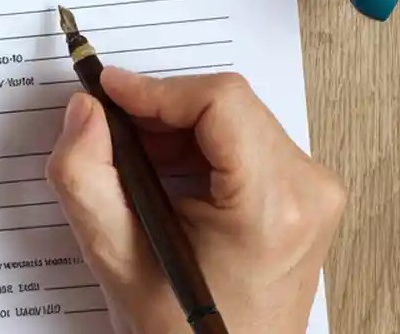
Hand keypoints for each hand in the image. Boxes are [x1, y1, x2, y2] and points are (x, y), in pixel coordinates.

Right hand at [45, 68, 344, 333]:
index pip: (221, 102)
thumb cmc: (182, 329)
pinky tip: (167, 172)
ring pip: (236, 115)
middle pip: (228, 103)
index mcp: (272, 207)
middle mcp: (308, 190)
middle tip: (113, 130)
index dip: (157, 88)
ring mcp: (314, 190)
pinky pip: (247, 137)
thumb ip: (85, 176)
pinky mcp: (306, 192)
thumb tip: (85, 110)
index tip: (108, 91)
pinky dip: (199, 143)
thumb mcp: (115, 255)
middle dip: (161, 108)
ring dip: (178, 126)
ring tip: (137, 161)